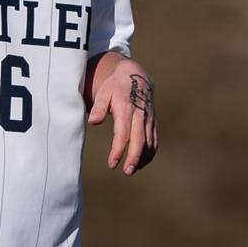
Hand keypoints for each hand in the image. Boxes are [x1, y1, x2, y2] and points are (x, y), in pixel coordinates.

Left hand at [86, 52, 156, 174]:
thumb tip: (93, 122)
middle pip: (140, 139)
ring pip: (149, 142)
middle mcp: (140, 114)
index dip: (118, 149)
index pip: (123, 133)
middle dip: (134, 157)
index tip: (112, 163)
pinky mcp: (153, 122)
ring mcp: (149, 119)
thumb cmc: (115, 86)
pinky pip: (154, 139)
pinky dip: (150, 153)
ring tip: (133, 170)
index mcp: (126, 108)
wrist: (136, 75)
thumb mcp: (104, 92)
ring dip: (143, 158)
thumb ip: (98, 107)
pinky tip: (141, 163)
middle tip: (127, 171)